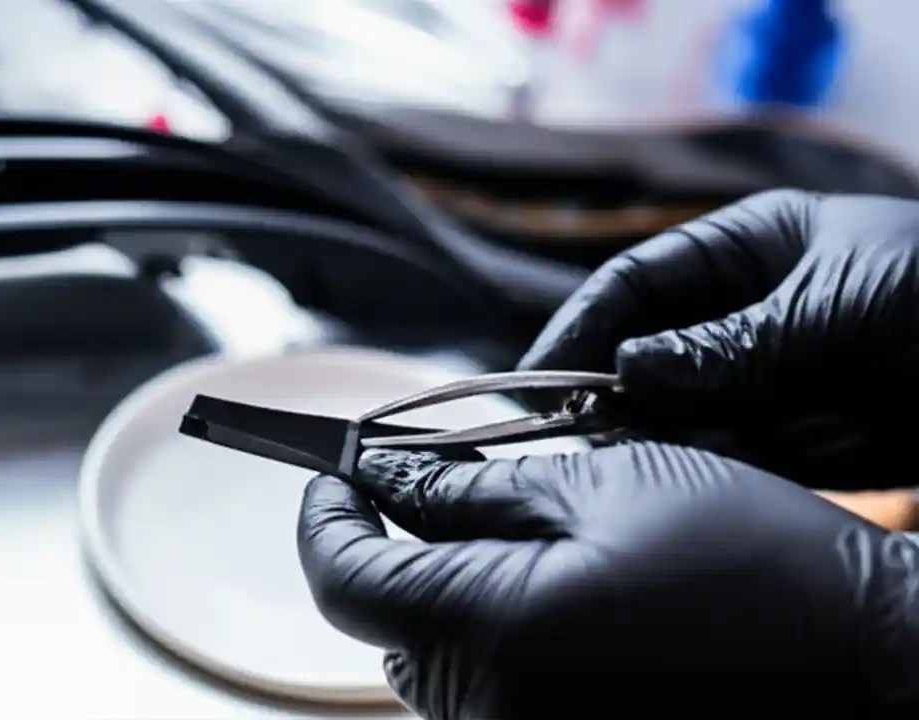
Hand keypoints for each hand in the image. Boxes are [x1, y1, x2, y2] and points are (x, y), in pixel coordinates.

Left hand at [297, 445, 918, 717]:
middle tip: (447, 483)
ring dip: (450, 593)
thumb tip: (382, 476)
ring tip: (529, 536)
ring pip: (435, 662)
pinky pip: (490, 697)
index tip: (336, 468)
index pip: (342, 577)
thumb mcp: (602, 486)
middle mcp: (491, 717)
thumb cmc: (752, 565)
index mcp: (489, 637)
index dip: (325, 514)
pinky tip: (560, 598)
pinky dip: (495, 639)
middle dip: (396, 545)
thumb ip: (469, 489)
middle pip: (384, 623)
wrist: (873, 666)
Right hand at [517, 189, 918, 490]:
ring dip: (665, 444)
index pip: (641, 284)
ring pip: (693, 415)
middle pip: (658, 357)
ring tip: (622, 473)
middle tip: (570, 443)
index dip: (580, 327)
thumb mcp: (836, 308)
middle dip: (618, 398)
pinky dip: (717, 473)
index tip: (533, 378)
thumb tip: (627, 372)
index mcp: (758, 248)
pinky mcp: (818, 439)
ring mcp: (787, 377)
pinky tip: (689, 488)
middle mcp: (759, 313)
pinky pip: (744, 457)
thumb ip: (730, 346)